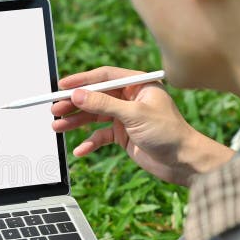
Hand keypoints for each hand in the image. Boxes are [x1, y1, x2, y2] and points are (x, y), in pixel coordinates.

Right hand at [51, 66, 233, 186]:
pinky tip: (80, 150)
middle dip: (75, 104)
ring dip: (76, 122)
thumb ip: (104, 104)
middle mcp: (130, 99)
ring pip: (94, 116)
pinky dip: (89, 143)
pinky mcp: (123, 135)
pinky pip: (100, 136)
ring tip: (58, 127)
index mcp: (138, 85)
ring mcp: (126, 117)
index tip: (62, 86)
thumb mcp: (134, 115)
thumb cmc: (169, 133)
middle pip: (95, 97)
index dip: (82, 80)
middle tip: (55, 109)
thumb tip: (78, 94)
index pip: (104, 77)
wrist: (184, 162)